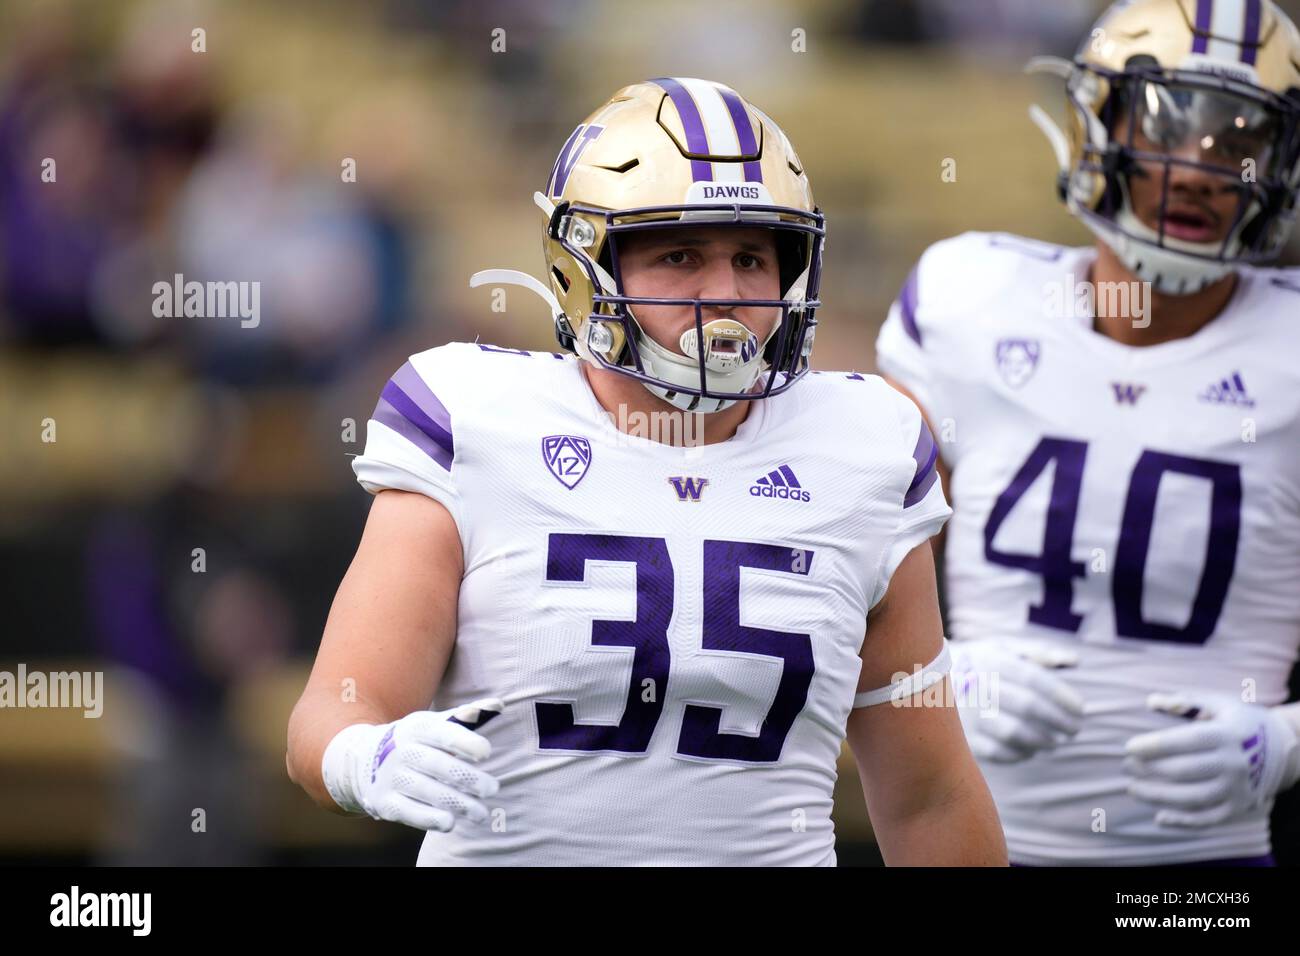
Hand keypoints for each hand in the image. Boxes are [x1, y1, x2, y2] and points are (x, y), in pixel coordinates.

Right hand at [321, 697, 502, 831]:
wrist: (363, 759)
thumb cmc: (414, 740)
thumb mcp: (433, 724)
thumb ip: (466, 716)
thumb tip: (499, 705)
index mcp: (416, 727)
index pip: (442, 733)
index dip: (465, 742)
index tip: (487, 752)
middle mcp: (401, 751)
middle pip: (439, 765)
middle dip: (468, 778)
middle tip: (493, 788)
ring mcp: (390, 777)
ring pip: (428, 791)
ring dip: (458, 804)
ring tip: (481, 813)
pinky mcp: (384, 802)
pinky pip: (409, 812)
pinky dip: (430, 819)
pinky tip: (451, 823)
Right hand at [950, 639, 1084, 762]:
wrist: (923, 683)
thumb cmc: (977, 664)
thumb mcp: (1001, 649)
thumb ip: (1038, 654)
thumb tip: (1074, 661)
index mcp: (988, 659)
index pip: (1032, 678)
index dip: (1061, 695)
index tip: (1081, 709)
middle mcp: (974, 684)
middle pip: (1026, 706)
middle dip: (1058, 720)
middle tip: (1074, 728)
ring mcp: (966, 714)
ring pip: (1014, 733)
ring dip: (1043, 740)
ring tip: (1055, 740)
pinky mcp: (962, 739)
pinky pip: (999, 753)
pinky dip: (1022, 753)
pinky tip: (1032, 748)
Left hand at [1125, 692, 1299, 828]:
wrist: (1282, 748)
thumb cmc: (1237, 721)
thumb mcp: (1218, 704)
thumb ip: (1185, 702)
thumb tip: (1150, 701)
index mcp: (1226, 735)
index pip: (1186, 742)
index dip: (1155, 746)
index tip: (1129, 747)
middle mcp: (1233, 764)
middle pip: (1184, 771)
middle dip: (1149, 770)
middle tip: (1125, 766)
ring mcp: (1237, 788)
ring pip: (1192, 798)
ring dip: (1158, 796)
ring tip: (1132, 788)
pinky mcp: (1238, 806)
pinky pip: (1208, 819)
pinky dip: (1183, 822)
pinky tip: (1158, 817)